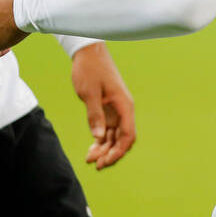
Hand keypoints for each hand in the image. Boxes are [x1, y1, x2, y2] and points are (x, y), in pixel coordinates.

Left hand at [70, 42, 136, 168]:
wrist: (87, 51)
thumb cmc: (90, 69)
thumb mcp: (89, 93)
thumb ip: (94, 115)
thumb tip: (98, 137)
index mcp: (124, 105)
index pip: (127, 135)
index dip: (118, 151)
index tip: (105, 161)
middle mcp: (123, 109)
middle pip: (122, 138)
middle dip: (111, 153)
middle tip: (96, 165)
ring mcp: (115, 109)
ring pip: (114, 135)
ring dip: (104, 148)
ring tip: (90, 159)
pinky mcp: (107, 108)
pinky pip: (107, 128)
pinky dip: (100, 139)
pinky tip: (92, 148)